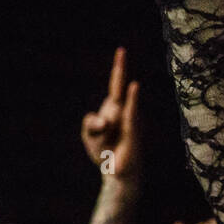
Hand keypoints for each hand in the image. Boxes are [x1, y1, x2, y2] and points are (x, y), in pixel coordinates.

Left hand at [80, 48, 141, 181]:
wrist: (116, 173)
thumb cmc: (104, 152)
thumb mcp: (89, 136)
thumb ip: (90, 123)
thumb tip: (104, 120)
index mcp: (113, 109)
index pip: (116, 85)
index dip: (118, 69)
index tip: (121, 51)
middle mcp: (124, 111)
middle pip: (118, 88)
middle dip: (119, 69)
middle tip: (121, 50)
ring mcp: (131, 119)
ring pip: (114, 110)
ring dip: (104, 126)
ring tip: (106, 142)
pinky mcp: (134, 130)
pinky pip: (132, 112)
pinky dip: (133, 99)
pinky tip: (134, 86)